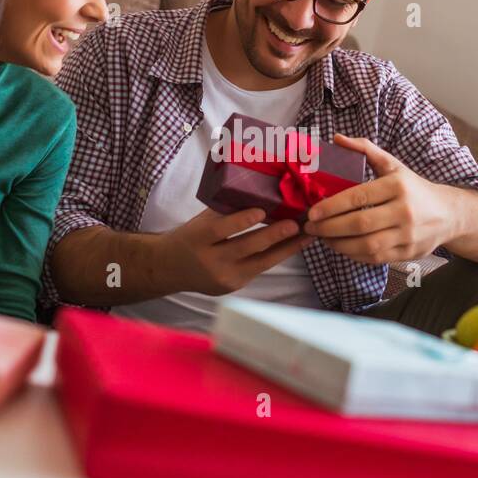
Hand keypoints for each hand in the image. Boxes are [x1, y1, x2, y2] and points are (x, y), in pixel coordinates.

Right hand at [162, 207, 314, 294]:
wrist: (171, 269)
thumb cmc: (191, 237)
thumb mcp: (200, 222)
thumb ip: (224, 211)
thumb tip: (259, 191)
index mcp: (197, 239)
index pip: (220, 230)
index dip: (241, 221)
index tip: (262, 210)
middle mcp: (210, 262)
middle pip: (245, 248)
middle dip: (274, 236)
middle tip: (296, 224)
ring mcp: (224, 278)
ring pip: (260, 263)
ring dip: (286, 248)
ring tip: (306, 234)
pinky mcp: (234, 286)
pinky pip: (260, 269)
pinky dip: (278, 256)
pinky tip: (295, 245)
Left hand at [302, 134, 453, 265]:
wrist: (448, 214)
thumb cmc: (413, 188)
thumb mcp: (392, 165)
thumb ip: (365, 150)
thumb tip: (336, 138)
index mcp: (398, 186)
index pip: (359, 197)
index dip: (332, 206)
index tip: (312, 212)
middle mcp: (404, 211)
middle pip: (360, 224)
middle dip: (329, 228)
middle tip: (310, 227)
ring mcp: (408, 235)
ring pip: (366, 245)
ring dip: (338, 244)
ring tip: (322, 238)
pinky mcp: (408, 253)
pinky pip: (375, 257)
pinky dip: (353, 255)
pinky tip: (341, 247)